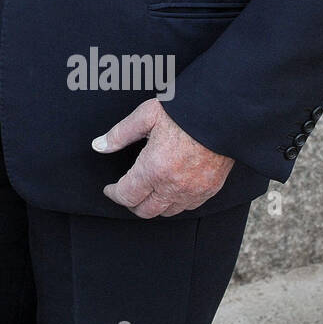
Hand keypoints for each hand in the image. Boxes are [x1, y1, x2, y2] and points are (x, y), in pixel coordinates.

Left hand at [93, 99, 233, 217]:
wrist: (223, 115)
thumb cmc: (183, 112)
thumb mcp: (146, 116)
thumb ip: (120, 134)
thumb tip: (99, 145)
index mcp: (153, 169)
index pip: (127, 195)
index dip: (114, 194)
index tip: (109, 189)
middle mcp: (173, 186)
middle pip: (145, 210)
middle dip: (131, 203)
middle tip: (126, 191)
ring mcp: (193, 191)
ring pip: (167, 212)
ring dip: (154, 205)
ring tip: (147, 191)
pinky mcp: (210, 190)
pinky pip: (189, 207)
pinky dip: (176, 203)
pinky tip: (171, 191)